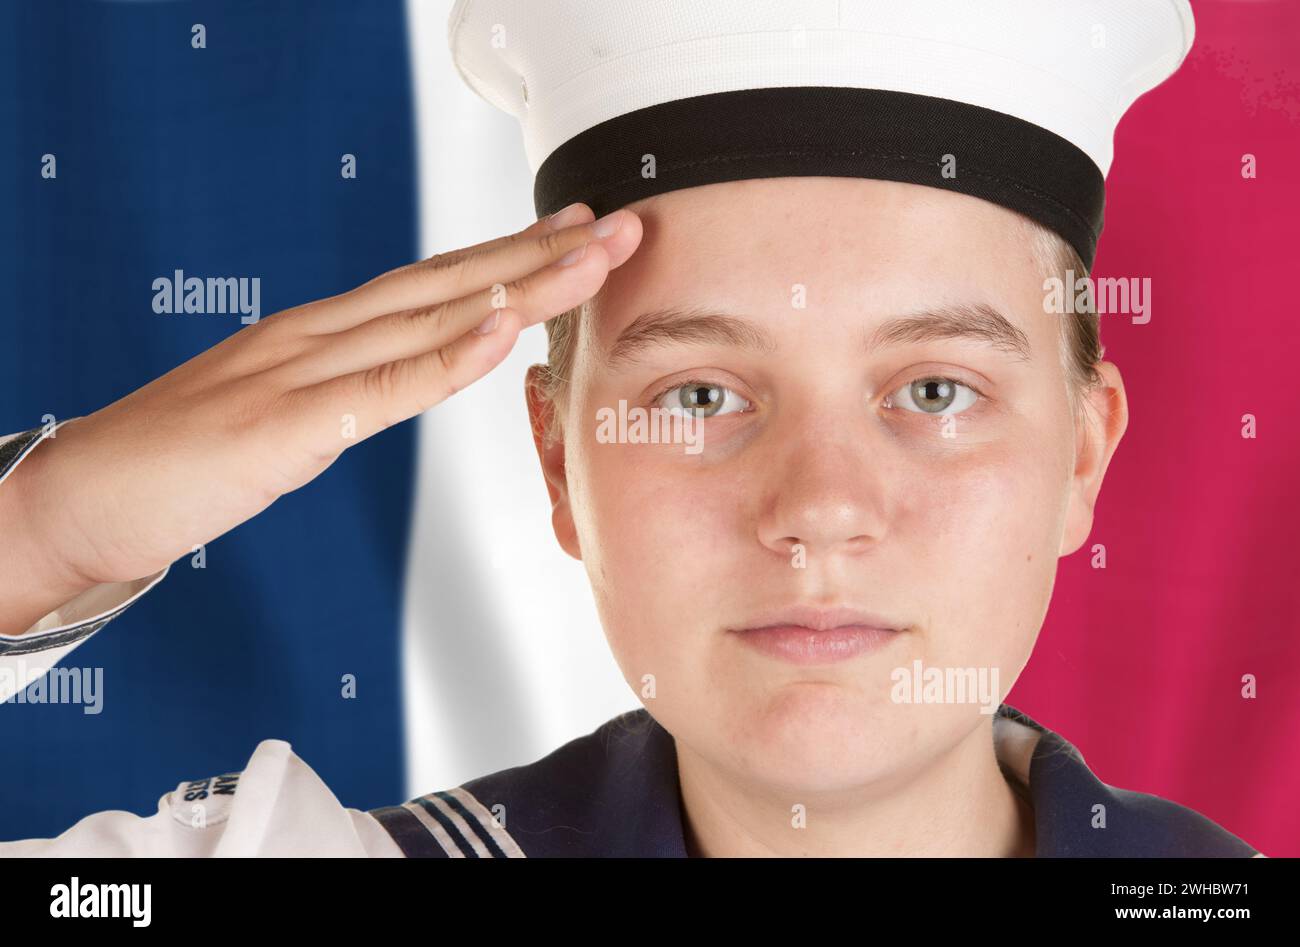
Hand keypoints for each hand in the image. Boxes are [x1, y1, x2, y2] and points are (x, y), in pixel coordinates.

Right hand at [0, 203, 641, 634]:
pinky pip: (380, 388)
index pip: (431, 284)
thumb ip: (346, 393)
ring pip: (429, 319)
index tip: (570, 237)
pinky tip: (495, 329)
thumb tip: (403, 383)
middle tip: (613, 225)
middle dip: (538, 254)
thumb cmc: (177, 462)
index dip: (507, 256)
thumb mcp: (284, 415)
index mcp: (319, 334)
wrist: (81, 496)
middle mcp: (317, 335)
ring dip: (517, 285)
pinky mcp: (284, 425)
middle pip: (446, 283)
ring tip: (587, 257)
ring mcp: (300, 372)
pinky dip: (445, 358)